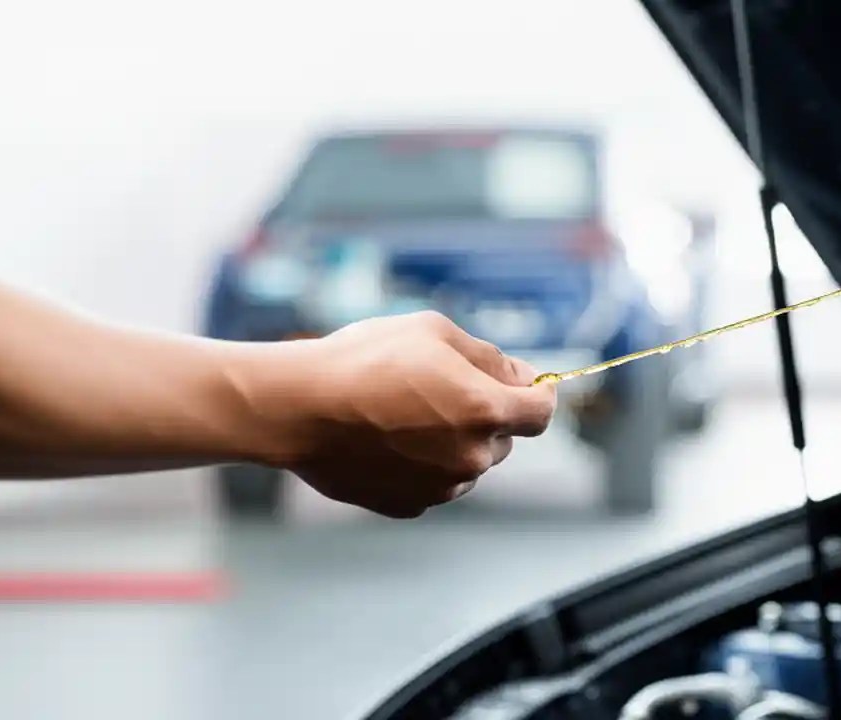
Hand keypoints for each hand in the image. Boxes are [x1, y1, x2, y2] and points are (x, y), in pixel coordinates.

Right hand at [250, 311, 555, 517]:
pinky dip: (423, 464)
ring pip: (467, 463)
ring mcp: (440, 488)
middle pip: (502, 438)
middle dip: (485, 414)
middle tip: (441, 387)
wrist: (298, 408)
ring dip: (453, 441)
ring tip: (404, 412)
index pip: (541, 413)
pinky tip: (387, 439)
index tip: (525, 383)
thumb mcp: (433, 332)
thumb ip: (488, 357)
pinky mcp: (409, 506)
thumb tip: (521, 376)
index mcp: (484, 412)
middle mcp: (470, 458)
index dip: (537, 394)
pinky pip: (434, 482)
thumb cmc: (364, 360)